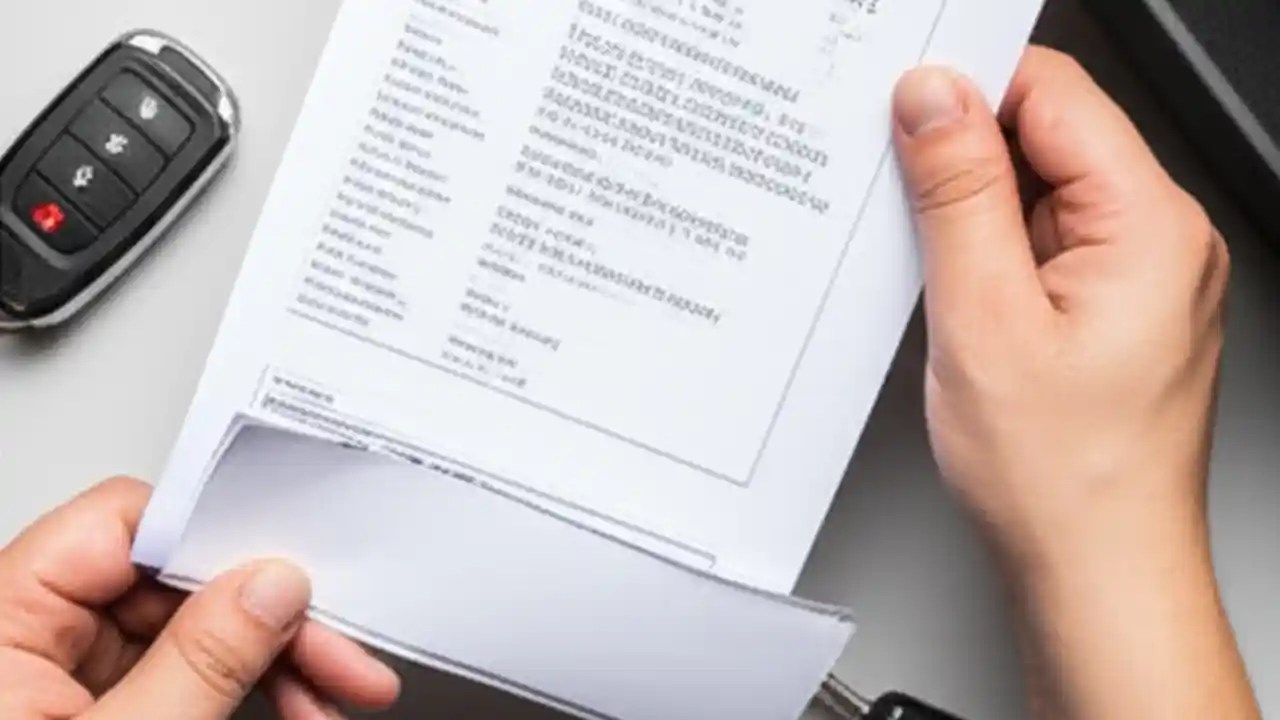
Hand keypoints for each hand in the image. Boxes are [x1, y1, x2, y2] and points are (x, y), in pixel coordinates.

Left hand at [0, 478, 400, 718]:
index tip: (295, 568)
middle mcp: (25, 638)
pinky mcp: (92, 710)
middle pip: (170, 582)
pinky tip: (291, 713)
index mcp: (2, 624)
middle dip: (267, 619)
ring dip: (270, 662)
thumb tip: (271, 584)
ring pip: (189, 630)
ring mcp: (59, 677)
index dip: (215, 535)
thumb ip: (203, 662)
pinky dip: (242, 692)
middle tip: (343, 662)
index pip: (120, 525)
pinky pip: (182, 673)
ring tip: (330, 703)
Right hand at [892, 48, 1257, 717]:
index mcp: (1149, 225)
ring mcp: (1140, 275)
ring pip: (1040, 193)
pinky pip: (1045, 244)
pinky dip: (993, 255)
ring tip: (942, 280)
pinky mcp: (1112, 306)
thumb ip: (958, 194)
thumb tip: (933, 99)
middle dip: (965, 160)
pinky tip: (962, 299)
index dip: (972, 87)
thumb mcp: (983, 318)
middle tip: (905, 209)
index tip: (905, 106)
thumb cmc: (1063, 478)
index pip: (1056, 92)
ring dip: (975, 215)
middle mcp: (1160, 240)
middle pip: (1048, 139)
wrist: (1097, 572)